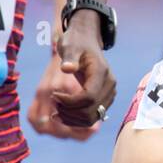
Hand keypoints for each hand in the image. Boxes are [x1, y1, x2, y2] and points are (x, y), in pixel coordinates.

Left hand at [50, 14, 116, 128]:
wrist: (86, 42)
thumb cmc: (76, 42)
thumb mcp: (70, 46)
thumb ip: (70, 57)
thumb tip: (67, 68)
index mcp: (102, 73)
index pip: (89, 97)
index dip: (70, 102)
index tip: (53, 95)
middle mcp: (109, 86)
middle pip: (91, 110)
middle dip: (69, 111)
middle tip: (53, 102)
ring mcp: (109, 94)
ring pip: (92, 118)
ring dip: (72, 119)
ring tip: (55, 112)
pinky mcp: (104, 101)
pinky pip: (92, 117)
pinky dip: (76, 120)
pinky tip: (61, 114)